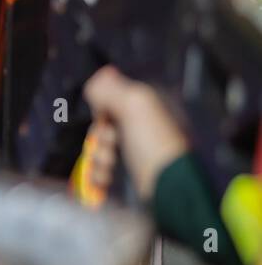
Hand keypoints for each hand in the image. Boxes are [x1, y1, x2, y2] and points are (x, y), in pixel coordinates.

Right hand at [81, 66, 189, 200]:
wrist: (166, 188)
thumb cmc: (153, 145)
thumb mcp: (134, 105)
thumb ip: (111, 89)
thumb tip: (99, 76)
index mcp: (144, 109)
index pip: (110, 102)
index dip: (101, 110)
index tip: (104, 118)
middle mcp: (139, 129)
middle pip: (102, 127)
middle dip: (99, 138)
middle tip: (112, 145)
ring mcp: (133, 153)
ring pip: (99, 150)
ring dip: (98, 159)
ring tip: (110, 168)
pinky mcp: (127, 175)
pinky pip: (102, 171)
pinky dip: (99, 176)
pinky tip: (107, 180)